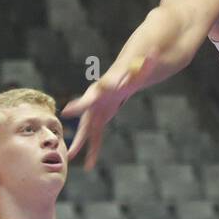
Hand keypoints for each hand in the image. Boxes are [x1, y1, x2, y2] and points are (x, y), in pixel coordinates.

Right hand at [63, 55, 156, 170]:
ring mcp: (95, 111)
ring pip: (87, 129)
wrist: (123, 78)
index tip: (68, 111)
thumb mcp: (141, 70)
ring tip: (71, 157)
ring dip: (80, 143)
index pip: (91, 96)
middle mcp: (94, 100)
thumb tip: (156, 52)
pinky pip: (95, 137)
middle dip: (74, 123)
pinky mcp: (99, 120)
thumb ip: (146, 63)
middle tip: (62, 132)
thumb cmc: (132, 72)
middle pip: (84, 111)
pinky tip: (89, 165)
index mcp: (102, 89)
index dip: (80, 105)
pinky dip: (93, 150)